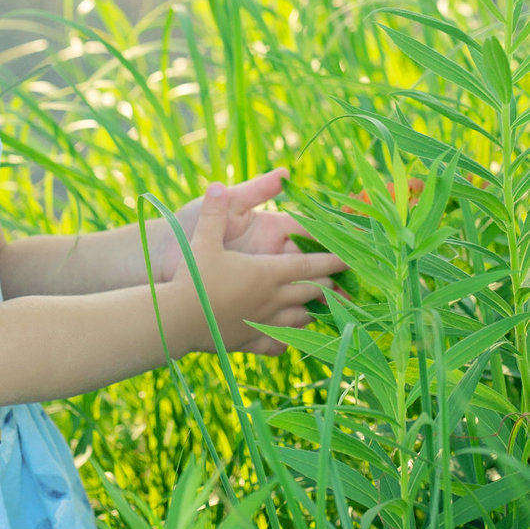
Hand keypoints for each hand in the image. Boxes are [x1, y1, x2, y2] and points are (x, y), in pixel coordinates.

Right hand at [170, 179, 346, 356]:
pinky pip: (277, 343)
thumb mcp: (203, 239)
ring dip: (313, 311)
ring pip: (300, 318)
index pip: (309, 264)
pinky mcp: (250, 341)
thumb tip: (216, 185)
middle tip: (342, 283)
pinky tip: (288, 340)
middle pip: (311, 291)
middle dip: (328, 285)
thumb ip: (214, 212)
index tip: (352, 258)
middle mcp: (272, 299)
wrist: (177, 319)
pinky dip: (286, 341)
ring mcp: (264, 323)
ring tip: (323, 309)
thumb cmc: (192, 277)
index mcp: (267, 272)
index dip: (332, 260)